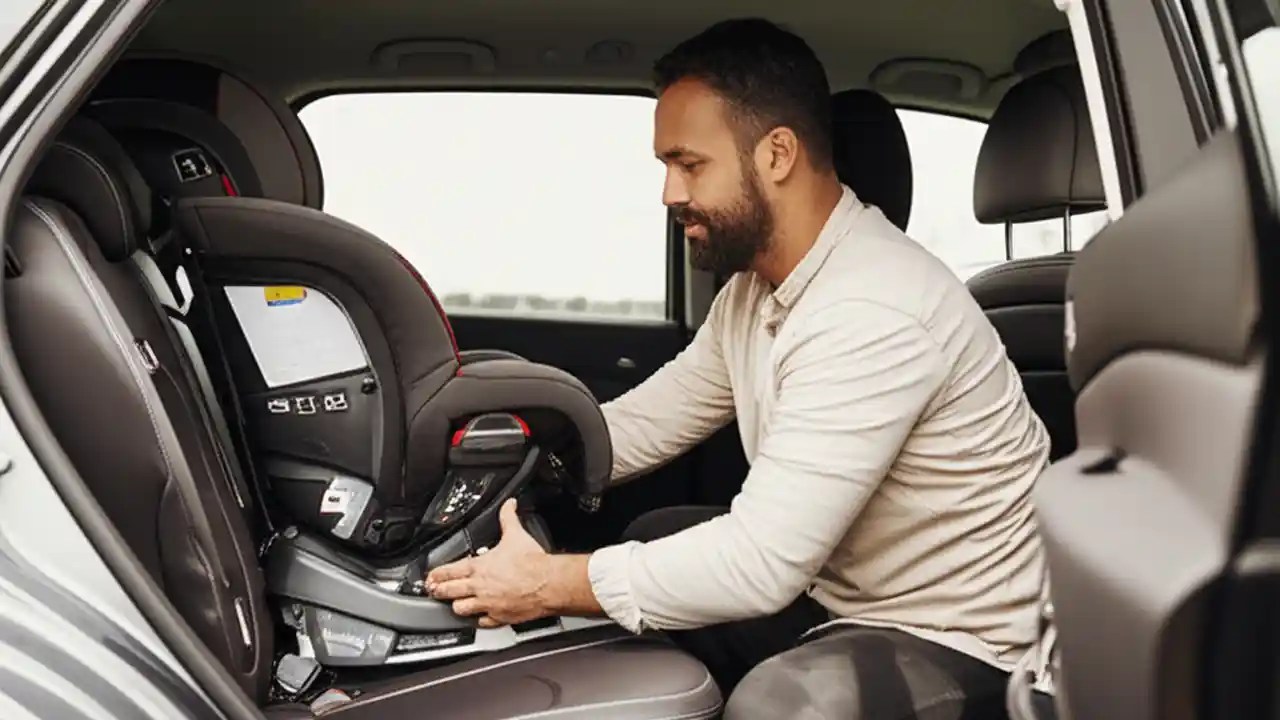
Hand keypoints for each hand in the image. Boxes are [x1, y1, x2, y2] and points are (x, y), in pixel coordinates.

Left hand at [425, 499, 553, 627]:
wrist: (548, 583)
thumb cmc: (532, 563)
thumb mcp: (516, 534)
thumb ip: (508, 517)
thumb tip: (509, 504)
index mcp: (479, 567)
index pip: (449, 571)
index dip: (436, 574)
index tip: (431, 576)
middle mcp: (479, 587)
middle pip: (448, 592)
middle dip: (438, 591)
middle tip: (435, 591)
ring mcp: (487, 604)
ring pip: (461, 610)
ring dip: (458, 606)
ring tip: (456, 603)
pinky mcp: (499, 618)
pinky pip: (482, 623)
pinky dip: (479, 620)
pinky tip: (480, 617)